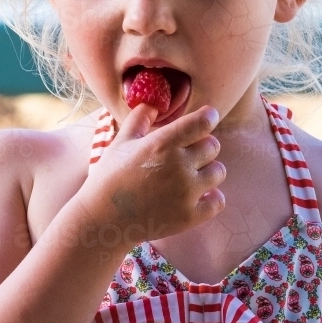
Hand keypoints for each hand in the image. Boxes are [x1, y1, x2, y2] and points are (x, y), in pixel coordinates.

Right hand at [79, 103, 225, 250]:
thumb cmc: (110, 177)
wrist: (103, 219)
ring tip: (191, 176)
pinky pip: (218, 201)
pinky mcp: (190, 216)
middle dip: (202, 146)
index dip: (208, 117)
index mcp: (163, 143)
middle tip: (187, 154)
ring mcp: (186, 193)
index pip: (204, 122)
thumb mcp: (121, 142)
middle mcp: (179, 166)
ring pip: (218, 171)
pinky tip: (197, 195)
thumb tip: (154, 103)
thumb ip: (140, 118)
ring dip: (208, 171)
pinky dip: (211, 197)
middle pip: (213, 146)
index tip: (206, 118)